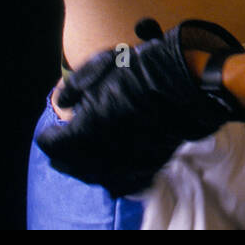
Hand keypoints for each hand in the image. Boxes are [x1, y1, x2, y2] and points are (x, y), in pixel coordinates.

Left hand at [36, 19, 244, 196]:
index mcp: (86, 130)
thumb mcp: (105, 65)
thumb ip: (76, 88)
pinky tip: (114, 157)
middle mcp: (102, 154)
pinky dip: (111, 172)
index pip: (52, 144)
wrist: (193, 85)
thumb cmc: (147, 69)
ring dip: (85, 163)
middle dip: (64, 150)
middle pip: (69, 165)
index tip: (59, 125)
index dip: (51, 133)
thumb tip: (64, 104)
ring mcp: (127, 163)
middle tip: (70, 135)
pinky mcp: (148, 165)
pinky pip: (120, 180)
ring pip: (93, 175)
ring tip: (90, 147)